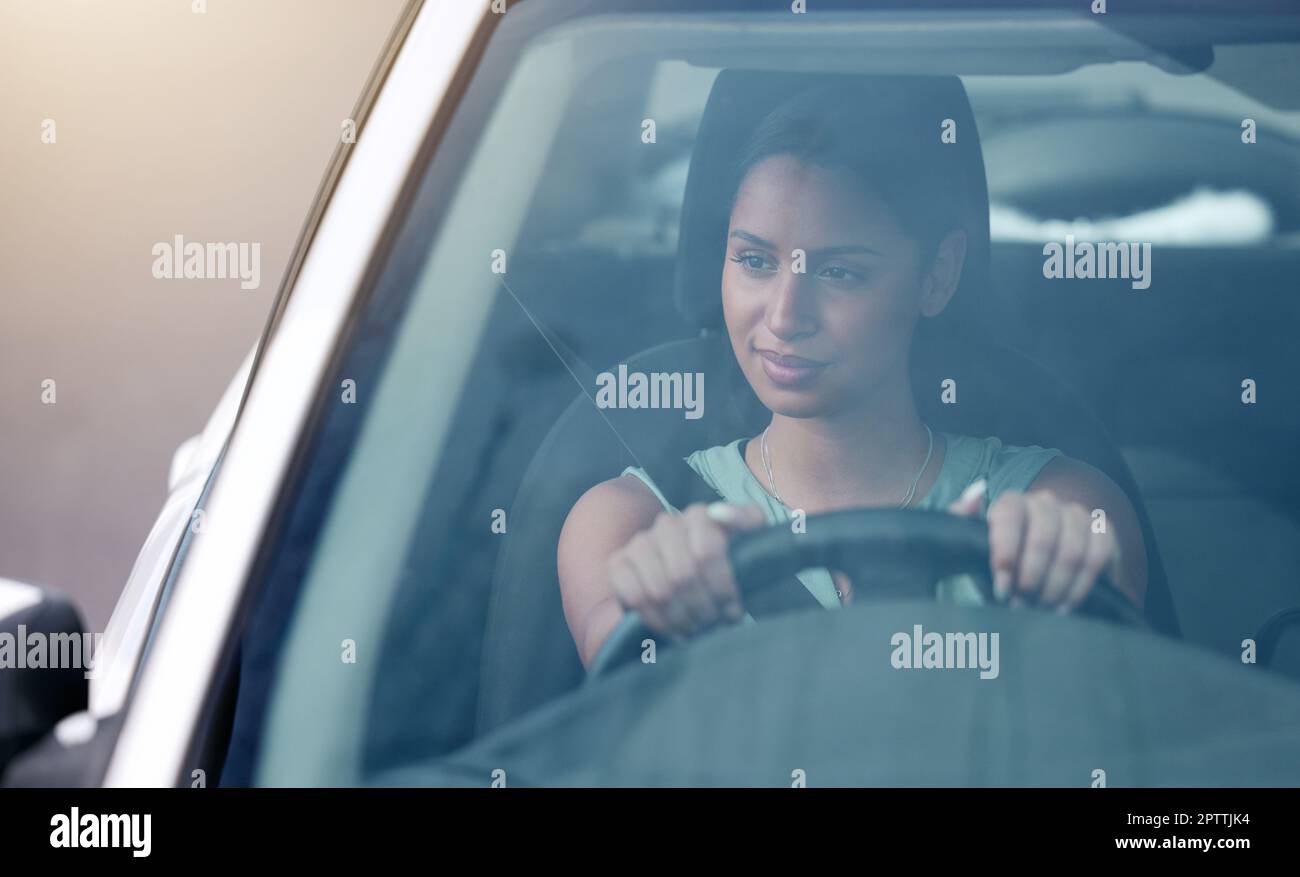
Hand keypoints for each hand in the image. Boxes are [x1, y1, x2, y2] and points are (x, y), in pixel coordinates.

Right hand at [606, 502, 765, 639]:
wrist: (686, 574)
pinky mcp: (618, 563)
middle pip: (683, 575)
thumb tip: (719, 514)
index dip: (722, 588)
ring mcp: (640, 542)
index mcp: (699, 516)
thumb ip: (747, 518)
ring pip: (659, 590)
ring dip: (680, 618)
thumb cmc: (724, 561)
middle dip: (702, 608)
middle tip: (712, 625)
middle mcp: (667, 524)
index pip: (707, 552)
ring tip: (695, 630)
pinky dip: (656, 620)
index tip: (732, 611)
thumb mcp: (747, 537)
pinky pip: (634, 597)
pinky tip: (672, 630)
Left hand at [948, 482, 1119, 612]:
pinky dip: (1080, 586)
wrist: (1034, 582)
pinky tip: (1065, 606)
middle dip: (1031, 578)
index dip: (1006, 553)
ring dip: (1055, 587)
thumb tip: (972, 501)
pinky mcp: (1103, 532)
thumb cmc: (999, 565)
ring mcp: (1076, 515)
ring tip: (1041, 609)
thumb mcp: (971, 547)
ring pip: (1072, 550)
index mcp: (1011, 503)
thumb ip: (961, 523)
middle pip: (1043, 537)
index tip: (1002, 589)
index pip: (1010, 516)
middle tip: (1021, 605)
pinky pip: (1098, 556)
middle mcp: (1045, 503)